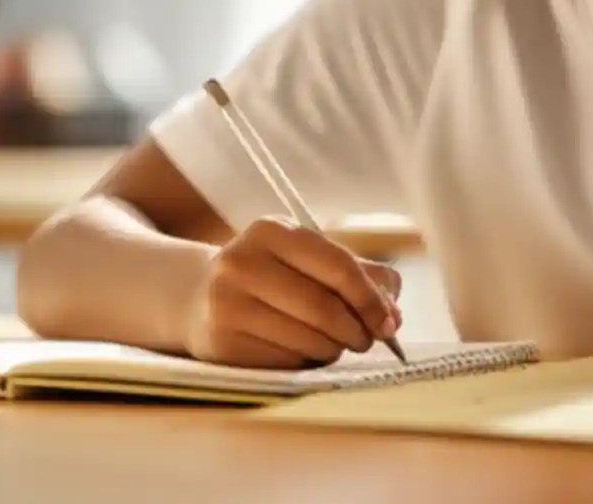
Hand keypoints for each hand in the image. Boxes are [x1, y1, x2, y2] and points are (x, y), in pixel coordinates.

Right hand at [184, 216, 401, 368]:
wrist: (199, 298)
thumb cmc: (271, 278)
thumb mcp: (307, 260)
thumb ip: (358, 275)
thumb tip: (393, 311)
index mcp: (270, 231)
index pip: (337, 265)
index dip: (371, 298)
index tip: (389, 322)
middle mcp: (242, 262)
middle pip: (323, 307)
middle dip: (356, 330)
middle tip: (365, 340)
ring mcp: (227, 303)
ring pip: (308, 339)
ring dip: (334, 349)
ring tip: (332, 344)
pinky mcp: (222, 341)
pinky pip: (287, 360)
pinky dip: (306, 361)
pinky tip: (299, 350)